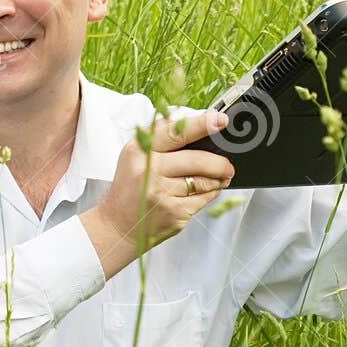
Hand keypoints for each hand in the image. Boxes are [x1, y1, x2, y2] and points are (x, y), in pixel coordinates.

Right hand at [80, 109, 235, 274]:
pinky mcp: (174, 213)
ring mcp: (162, 194)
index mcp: (140, 151)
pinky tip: (207, 191)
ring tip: (221, 176)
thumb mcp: (135, 156)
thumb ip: (161, 137)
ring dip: (219, 178)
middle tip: (229, 164)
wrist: (118, 226)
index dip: (201, 125)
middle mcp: (150, 171)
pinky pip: (203, 199)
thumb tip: (199, 123)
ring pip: (204, 181)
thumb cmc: (131, 187)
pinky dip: (211, 193)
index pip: (176, 133)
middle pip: (197, 160)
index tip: (220, 120)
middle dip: (220, 162)